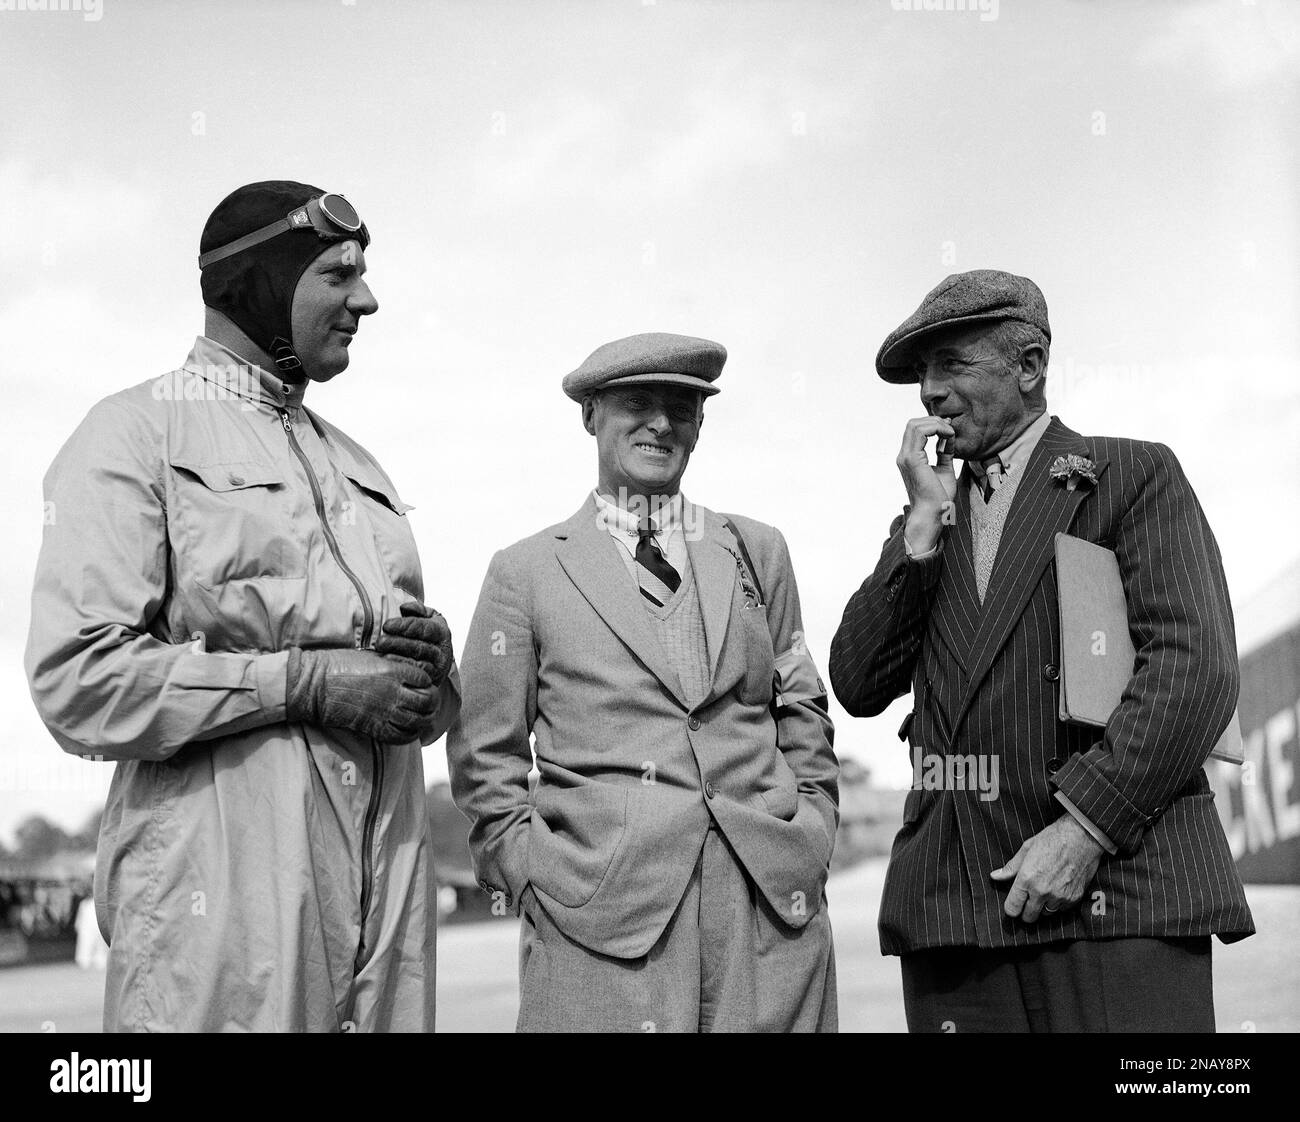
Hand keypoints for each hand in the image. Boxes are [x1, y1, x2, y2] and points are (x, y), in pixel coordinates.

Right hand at [286, 647, 436, 743]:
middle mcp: (393, 691)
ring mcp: (385, 711)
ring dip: (423, 720)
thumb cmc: (337, 665)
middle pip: (428, 701)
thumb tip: (406, 670)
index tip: (423, 686)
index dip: (427, 683)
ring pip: (418, 720)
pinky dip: (410, 735)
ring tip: (421, 718)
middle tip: (428, 704)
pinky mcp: (374, 727)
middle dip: (431, 703)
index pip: (426, 679)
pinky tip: (409, 731)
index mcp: (393, 670)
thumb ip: (391, 664)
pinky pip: (402, 736)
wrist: (314, 685)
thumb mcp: (370, 656)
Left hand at [375, 600, 453, 685]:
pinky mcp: (432, 681)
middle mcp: (443, 651)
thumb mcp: (429, 619)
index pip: (425, 627)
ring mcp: (438, 668)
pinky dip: (404, 672)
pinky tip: (390, 668)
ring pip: (419, 663)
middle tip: (379, 642)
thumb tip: (404, 608)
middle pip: (419, 647)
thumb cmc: (428, 636)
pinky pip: (417, 677)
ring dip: (399, 659)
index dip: (405, 626)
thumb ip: (418, 610)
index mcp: (442, 632)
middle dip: (397, 643)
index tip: (386, 625)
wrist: (440, 661)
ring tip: (382, 655)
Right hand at [896, 416, 956, 553]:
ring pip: (915, 425)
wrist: (933, 514)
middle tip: (950, 428)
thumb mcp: (944, 468)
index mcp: (909, 458)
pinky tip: (949, 435)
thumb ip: (944, 452)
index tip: (950, 429)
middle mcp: (904, 456)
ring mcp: (906, 457)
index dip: (933, 424)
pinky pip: (921, 433)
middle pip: (913, 424)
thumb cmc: (938, 497)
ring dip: (936, 423)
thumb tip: (949, 437)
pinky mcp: (913, 460)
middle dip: (934, 421)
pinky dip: (937, 429)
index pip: (915, 430)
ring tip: (950, 431)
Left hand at [989, 815, 1103, 922]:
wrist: (1082, 836)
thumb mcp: (1027, 848)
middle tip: (1028, 899)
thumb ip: (1010, 867)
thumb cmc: (1053, 839)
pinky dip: (1058, 903)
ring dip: (1043, 906)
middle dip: (1026, 910)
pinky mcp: (1074, 899)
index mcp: (1027, 879)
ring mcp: (1059, 897)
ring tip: (1045, 889)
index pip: (1013, 908)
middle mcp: (1042, 892)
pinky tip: (1058, 888)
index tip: (1013, 904)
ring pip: (1045, 914)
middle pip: (1029, 917)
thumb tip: (995, 877)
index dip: (1011, 908)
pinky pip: (1061, 909)